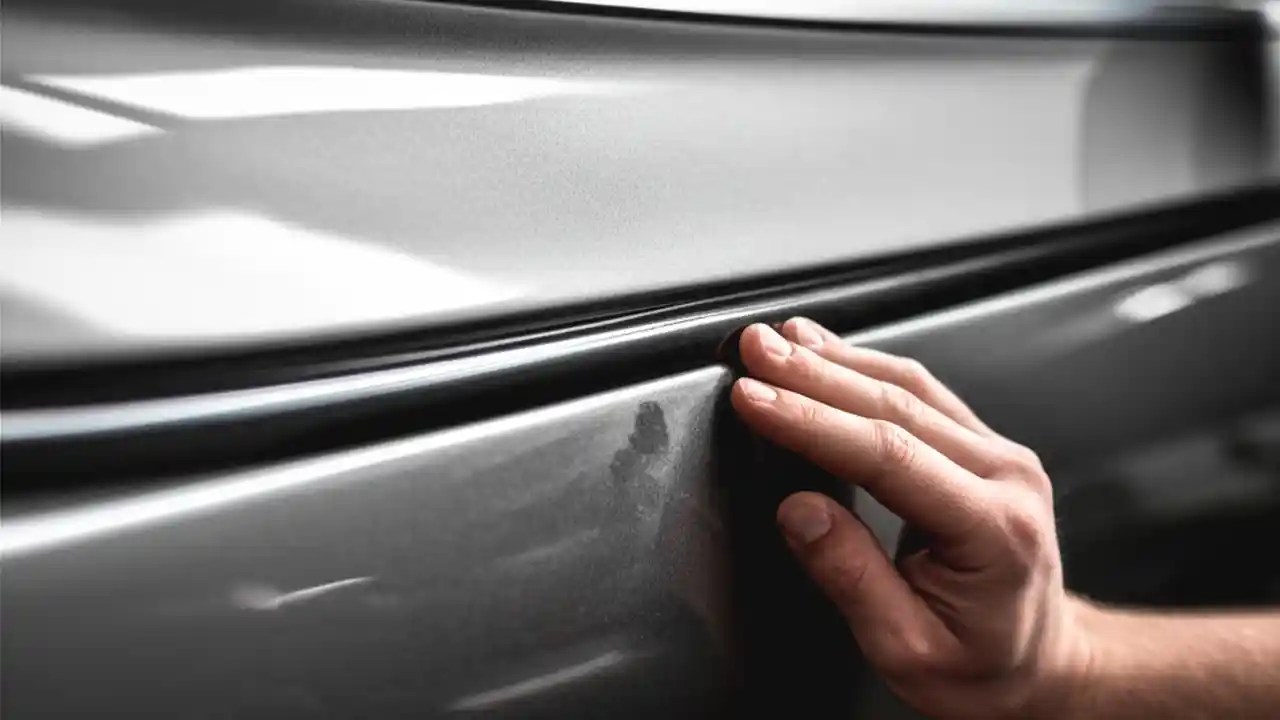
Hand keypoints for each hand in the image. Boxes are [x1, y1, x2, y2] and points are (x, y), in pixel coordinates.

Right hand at [730, 318, 1090, 719]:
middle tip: (753, 349)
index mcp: (992, 529)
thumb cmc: (981, 668)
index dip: (811, 422)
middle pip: (895, 405)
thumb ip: (851, 577)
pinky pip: (918, 393)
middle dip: (812, 373)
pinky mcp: (982, 447)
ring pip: (907, 386)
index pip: (887, 455)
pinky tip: (824, 352)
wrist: (1042, 665)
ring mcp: (999, 455)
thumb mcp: (906, 650)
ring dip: (834, 359)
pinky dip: (862, 367)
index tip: (755, 399)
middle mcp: (1005, 478)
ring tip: (775, 341)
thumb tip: (798, 512)